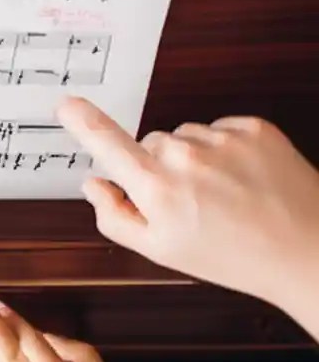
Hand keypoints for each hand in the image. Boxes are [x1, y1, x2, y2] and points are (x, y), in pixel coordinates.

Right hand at [58, 97, 318, 317]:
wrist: (306, 251)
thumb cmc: (234, 256)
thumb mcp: (160, 250)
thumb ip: (115, 216)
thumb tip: (94, 185)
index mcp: (157, 187)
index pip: (106, 142)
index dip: (82, 121)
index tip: (66, 105)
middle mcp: (186, 155)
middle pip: (150, 144)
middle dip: (156, 165)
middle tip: (183, 200)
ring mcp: (222, 138)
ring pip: (186, 137)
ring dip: (193, 157)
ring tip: (220, 192)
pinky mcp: (254, 128)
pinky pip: (221, 129)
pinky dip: (225, 149)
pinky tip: (241, 179)